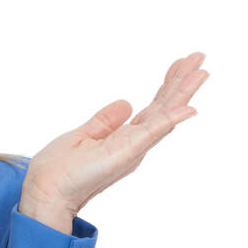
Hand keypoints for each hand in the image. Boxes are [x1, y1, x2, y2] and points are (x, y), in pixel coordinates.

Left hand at [19, 52, 208, 231]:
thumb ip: (106, 120)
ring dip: (184, 93)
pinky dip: (172, 120)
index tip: (180, 63)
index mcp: (125, 138)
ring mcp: (133, 148)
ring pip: (165, 115)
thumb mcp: (84, 135)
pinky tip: (189, 108)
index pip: (153, 107)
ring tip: (202, 71)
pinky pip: (153, 132)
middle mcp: (134, 143)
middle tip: (199, 57)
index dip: (167, 85)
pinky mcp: (126, 152)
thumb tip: (127, 103)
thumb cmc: (59, 170)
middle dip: (182, 82)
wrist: (46, 190)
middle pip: (164, 107)